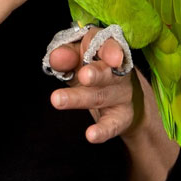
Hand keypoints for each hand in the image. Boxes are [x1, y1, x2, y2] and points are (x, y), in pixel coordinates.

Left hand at [48, 27, 143, 142]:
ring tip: (58, 100)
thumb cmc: (94, 68)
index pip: (109, 45)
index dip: (110, 50)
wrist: (125, 97)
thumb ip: (66, 56)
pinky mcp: (121, 117)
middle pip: (106, 72)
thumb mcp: (79, 58)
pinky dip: (102, 131)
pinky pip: (112, 124)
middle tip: (83, 76)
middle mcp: (118, 72)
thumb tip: (55, 57)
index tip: (111, 57)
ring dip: (80, 98)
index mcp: (107, 51)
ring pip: (100, 96)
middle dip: (96, 74)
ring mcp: (121, 95)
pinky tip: (91, 135)